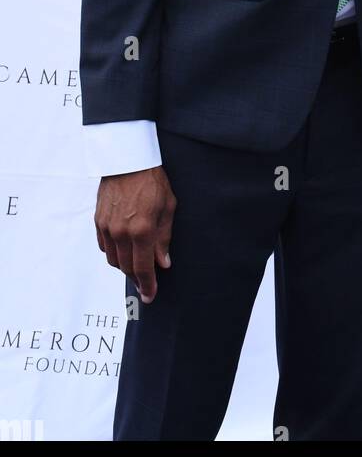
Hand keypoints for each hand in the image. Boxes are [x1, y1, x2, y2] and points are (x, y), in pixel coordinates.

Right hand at [94, 166, 175, 304]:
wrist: (128, 160)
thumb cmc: (152, 181)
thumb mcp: (168, 208)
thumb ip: (164, 238)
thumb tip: (163, 263)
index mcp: (142, 230)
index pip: (143, 269)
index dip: (147, 286)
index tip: (150, 297)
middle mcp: (121, 232)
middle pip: (127, 268)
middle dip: (137, 279)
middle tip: (146, 284)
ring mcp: (107, 227)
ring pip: (113, 260)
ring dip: (125, 267)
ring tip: (136, 266)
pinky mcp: (98, 221)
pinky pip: (104, 246)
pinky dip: (114, 253)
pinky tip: (124, 249)